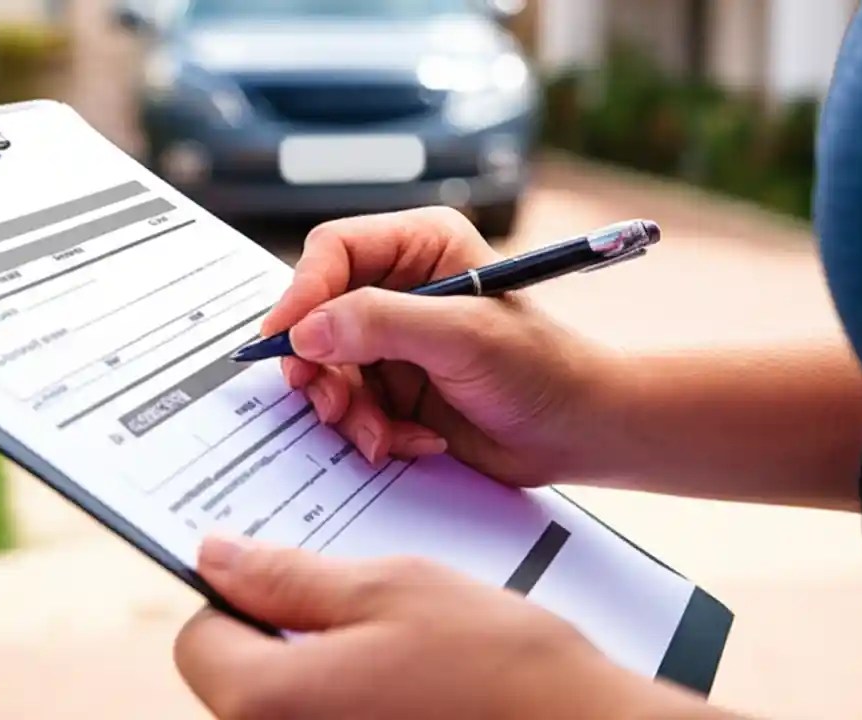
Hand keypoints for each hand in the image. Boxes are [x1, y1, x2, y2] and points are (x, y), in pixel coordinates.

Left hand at [175, 536, 728, 719]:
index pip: (200, 640)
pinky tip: (412, 685)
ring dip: (323, 668)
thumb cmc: (500, 666)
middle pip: (241, 678)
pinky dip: (354, 700)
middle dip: (284, 635)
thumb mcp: (389, 590)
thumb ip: (288, 575)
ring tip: (397, 648)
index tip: (287, 579)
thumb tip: (216, 557)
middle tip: (358, 609)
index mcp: (269, 701)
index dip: (238, 599)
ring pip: (289, 703)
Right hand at [265, 207, 622, 485]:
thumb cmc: (543, 369)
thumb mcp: (462, 337)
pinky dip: (371, 431)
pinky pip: (350, 406)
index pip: (333, 252)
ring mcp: (393, 340)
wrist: (577, 433)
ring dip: (348, 409)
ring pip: (327, 368)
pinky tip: (411, 440)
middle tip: (325, 402)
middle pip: (319, 315)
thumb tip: (308, 330)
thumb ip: (382, 324)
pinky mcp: (393, 386)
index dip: (302, 294)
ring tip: (381, 434)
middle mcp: (401, 286)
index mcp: (421, 245)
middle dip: (322, 367)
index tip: (284, 339)